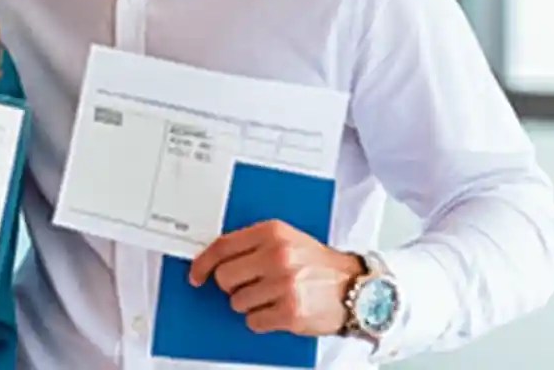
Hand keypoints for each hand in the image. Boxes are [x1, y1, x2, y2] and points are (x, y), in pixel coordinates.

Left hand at [188, 219, 363, 336]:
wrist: (357, 288)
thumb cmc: (318, 265)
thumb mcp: (287, 240)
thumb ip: (253, 244)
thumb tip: (213, 260)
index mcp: (272, 232)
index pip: (222, 246)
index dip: (203, 263)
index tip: (196, 275)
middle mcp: (277, 255)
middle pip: (225, 277)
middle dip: (231, 286)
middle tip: (249, 286)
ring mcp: (284, 284)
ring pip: (237, 302)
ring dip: (249, 304)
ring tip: (272, 297)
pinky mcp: (290, 312)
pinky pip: (253, 321)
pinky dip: (262, 320)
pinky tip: (278, 311)